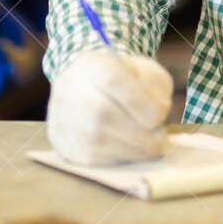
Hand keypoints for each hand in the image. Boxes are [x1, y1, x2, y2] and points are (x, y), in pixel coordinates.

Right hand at [46, 48, 173, 165]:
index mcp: (95, 65)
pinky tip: (128, 149)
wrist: (88, 85)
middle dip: (138, 135)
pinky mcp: (62, 142)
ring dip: (130, 151)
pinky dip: (116, 158)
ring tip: (147, 146)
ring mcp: (63, 117)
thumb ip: (157, 88)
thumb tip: (158, 117)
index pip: (114, 81)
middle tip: (160, 142)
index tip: (159, 117)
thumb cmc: (125, 79)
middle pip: (102, 114)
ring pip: (97, 141)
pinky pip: (92, 158)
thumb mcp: (147, 71)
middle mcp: (72, 89)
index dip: (141, 103)